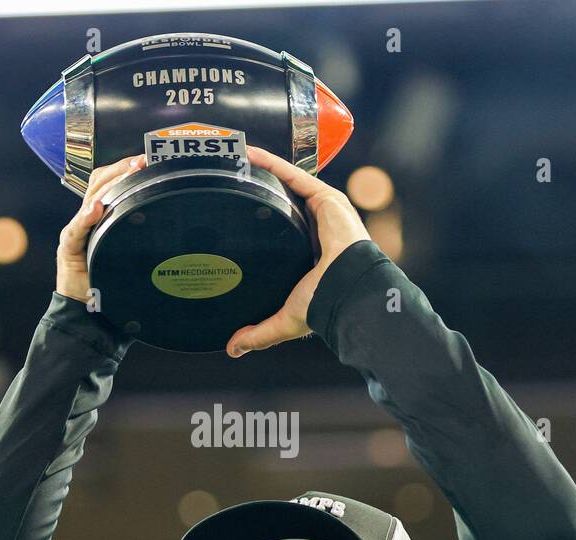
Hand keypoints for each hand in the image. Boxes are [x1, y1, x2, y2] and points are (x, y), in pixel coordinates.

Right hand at [56, 153, 147, 304]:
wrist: (84, 311)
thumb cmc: (108, 282)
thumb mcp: (128, 253)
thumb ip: (139, 237)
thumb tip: (169, 222)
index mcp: (99, 218)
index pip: (108, 183)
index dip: (124, 169)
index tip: (146, 160)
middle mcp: (85, 220)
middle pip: (98, 183)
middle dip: (120, 170)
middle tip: (141, 162)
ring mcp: (75, 232)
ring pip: (89, 200)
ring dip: (108, 185)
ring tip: (126, 175)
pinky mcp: (67, 249)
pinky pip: (75, 230)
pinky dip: (86, 218)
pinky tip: (96, 208)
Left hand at [224, 145, 370, 357]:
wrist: (347, 291)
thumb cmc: (325, 305)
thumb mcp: (285, 320)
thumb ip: (258, 334)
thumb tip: (232, 348)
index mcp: (308, 252)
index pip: (280, 229)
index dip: (259, 219)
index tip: (232, 212)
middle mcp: (316, 227)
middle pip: (283, 201)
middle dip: (260, 188)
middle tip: (228, 178)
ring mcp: (323, 211)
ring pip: (288, 184)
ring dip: (263, 170)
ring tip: (235, 158)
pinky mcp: (326, 198)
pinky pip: (295, 175)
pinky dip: (272, 164)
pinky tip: (250, 155)